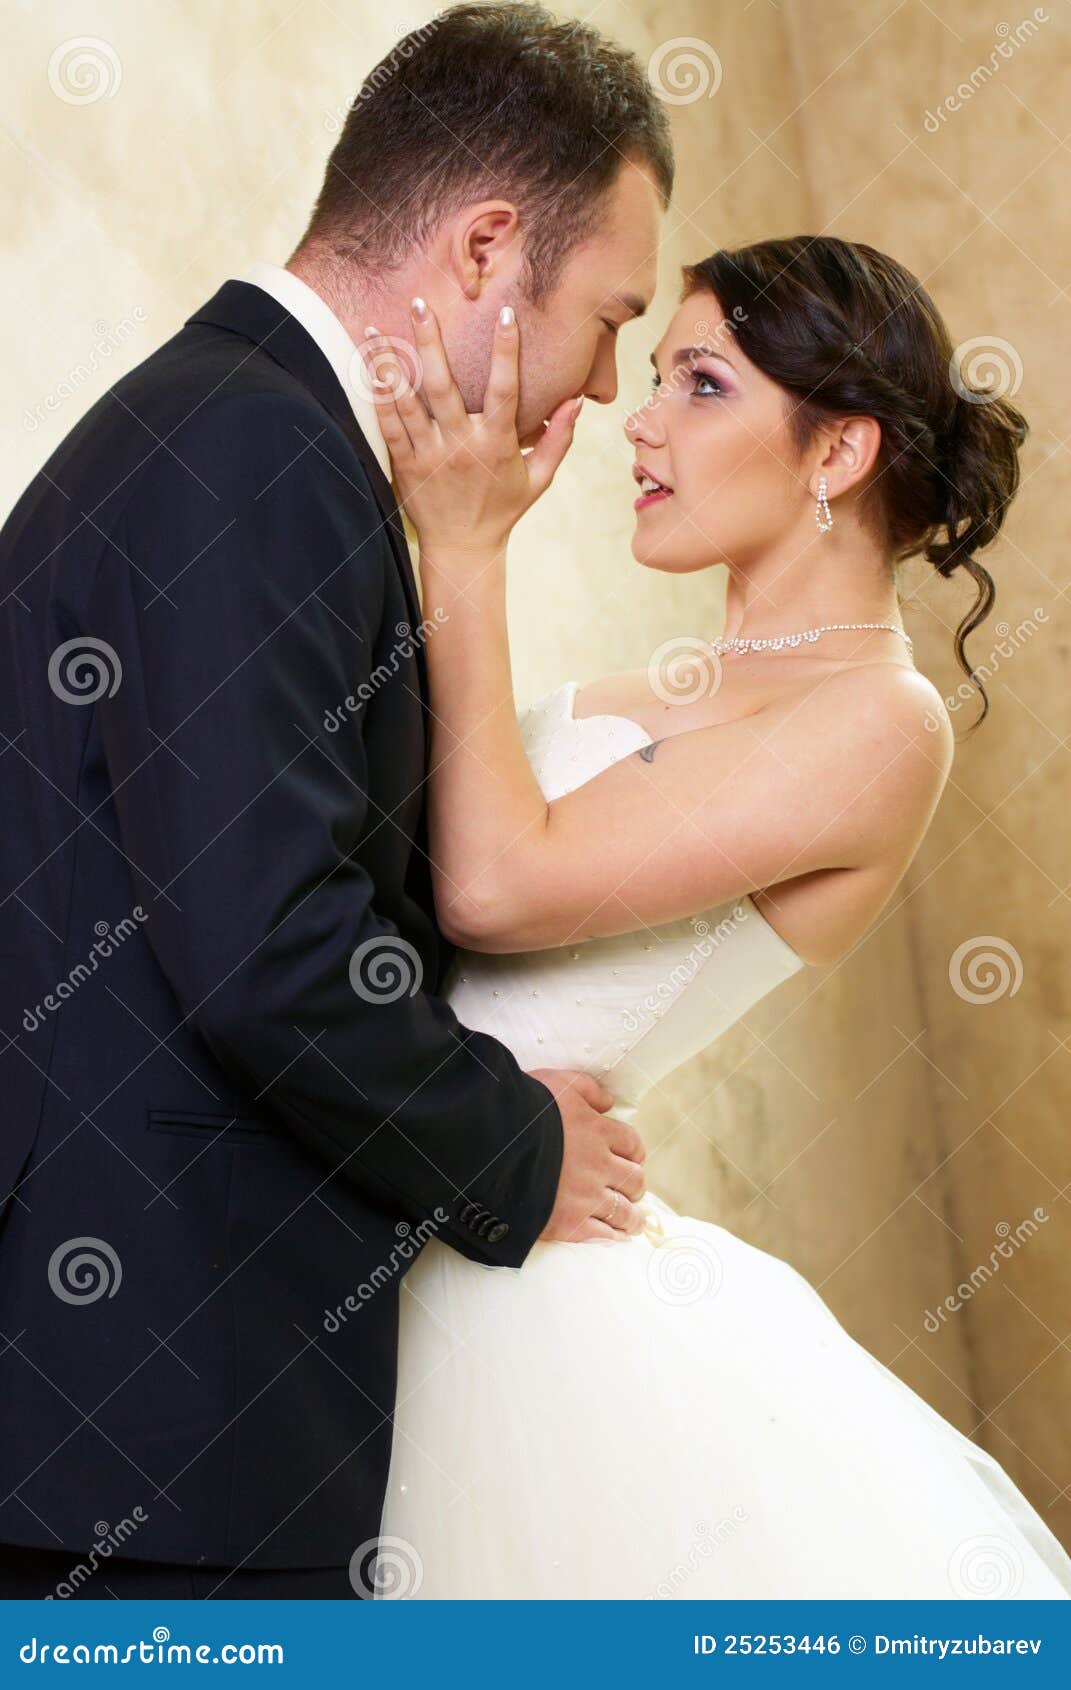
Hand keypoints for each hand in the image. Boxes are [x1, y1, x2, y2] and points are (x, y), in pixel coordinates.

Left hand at [361, 299, 582, 559]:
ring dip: (390, 362)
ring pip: (406, 402)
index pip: (504, 390)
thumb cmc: (503, 510)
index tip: (505, 314)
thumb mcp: (538, 479)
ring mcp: (430, 455)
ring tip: (374, 326)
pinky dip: (378, 395)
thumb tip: (577, 401)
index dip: (506, 351)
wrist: (463, 549)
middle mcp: (460, 446)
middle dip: (429, 342)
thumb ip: (558, 439)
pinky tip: (368, 367)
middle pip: (443, 386)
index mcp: (496, 445)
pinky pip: (388, 425)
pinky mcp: (406, 465)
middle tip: (420, 304)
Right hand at [530, 1068, 648, 1243]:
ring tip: (631, 1222)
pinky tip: (612, 1237)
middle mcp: (598, 1165)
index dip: (634, 1154)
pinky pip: (602, 1235)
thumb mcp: (556, 1083)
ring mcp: (586, 1197)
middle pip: (634, 1180)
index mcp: (597, 1131)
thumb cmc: (521, 1109)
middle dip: (634, 1186)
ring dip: (631, 1217)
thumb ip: (586, 1089)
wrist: (490, 1143)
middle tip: (630, 1191)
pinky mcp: (569, 1223)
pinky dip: (611, 1236)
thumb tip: (608, 1102)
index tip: (632, 1160)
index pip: (632, 1144)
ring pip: (624, 1212)